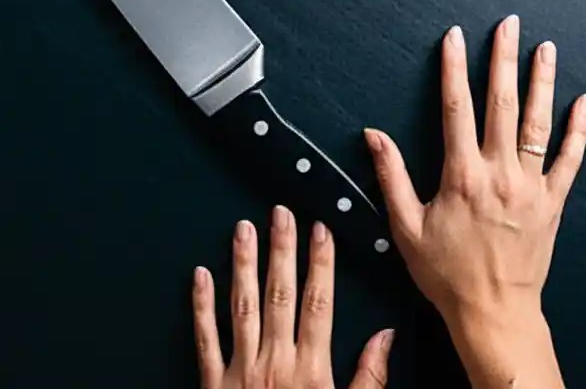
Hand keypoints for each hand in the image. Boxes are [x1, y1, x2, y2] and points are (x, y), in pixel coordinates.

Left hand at [192, 206, 394, 387]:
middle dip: (281, 251)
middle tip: (279, 213)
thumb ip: (369, 378)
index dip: (320, 264)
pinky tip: (199, 274)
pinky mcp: (212, 384)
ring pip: (241, 307)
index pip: (318, 304)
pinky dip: (201, 306)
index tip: (320, 230)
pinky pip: (205, 339)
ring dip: (242, 265)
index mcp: (311, 371)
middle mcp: (274, 364)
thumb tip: (386, 336)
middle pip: (279, 295)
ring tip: (242, 229)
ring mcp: (239, 372)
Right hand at [364, 15, 585, 387]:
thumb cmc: (445, 274)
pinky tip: (583, 102)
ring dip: (542, 82)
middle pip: (501, 104)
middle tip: (508, 24)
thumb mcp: (405, 227)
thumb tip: (372, 135)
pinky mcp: (553, 203)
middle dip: (503, 59)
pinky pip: (570, 160)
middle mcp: (500, 174)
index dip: (453, 69)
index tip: (454, 36)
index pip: (456, 109)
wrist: (493, 311)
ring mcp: (531, 187)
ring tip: (545, 47)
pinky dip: (578, 130)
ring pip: (538, 124)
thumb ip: (391, 176)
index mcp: (461, 176)